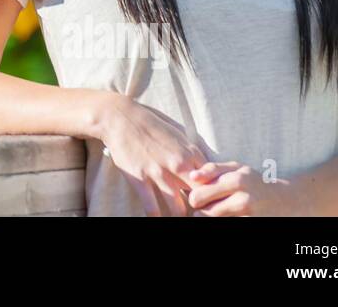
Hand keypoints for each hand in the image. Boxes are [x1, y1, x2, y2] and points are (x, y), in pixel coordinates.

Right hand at [97, 95, 209, 216]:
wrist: (122, 119)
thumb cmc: (152, 127)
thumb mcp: (180, 137)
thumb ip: (195, 156)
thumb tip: (209, 173)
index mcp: (190, 155)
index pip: (212, 183)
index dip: (215, 196)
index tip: (212, 204)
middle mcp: (177, 165)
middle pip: (199, 197)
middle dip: (201, 209)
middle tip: (199, 215)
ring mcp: (158, 173)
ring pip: (178, 208)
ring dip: (180, 216)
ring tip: (179, 218)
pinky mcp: (140, 179)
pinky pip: (152, 207)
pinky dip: (156, 216)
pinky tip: (158, 218)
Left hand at [185, 161, 307, 215]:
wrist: (287, 199)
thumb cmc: (255, 181)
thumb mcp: (236, 168)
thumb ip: (212, 169)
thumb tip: (192, 178)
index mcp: (235, 180)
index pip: (198, 196)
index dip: (194, 199)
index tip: (199, 199)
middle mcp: (243, 200)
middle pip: (206, 213)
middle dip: (201, 212)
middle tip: (205, 209)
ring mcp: (250, 216)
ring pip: (217, 221)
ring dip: (213, 218)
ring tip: (220, 212)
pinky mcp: (254, 225)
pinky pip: (230, 226)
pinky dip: (226, 221)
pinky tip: (230, 216)